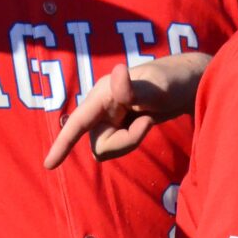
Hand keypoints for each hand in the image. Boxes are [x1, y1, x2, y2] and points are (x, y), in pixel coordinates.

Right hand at [43, 52, 212, 169]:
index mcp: (102, 94)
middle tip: (149, 122)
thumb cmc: (171, 80)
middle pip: (100, 143)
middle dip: (126, 141)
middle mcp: (101, 106)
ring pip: (109, 146)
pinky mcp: (118, 125)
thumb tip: (117, 72)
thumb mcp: (156, 87)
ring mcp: (109, 117)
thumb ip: (134, 88)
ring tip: (149, 119)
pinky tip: (145, 121)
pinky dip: (133, 139)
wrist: (188, 83)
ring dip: (131, 140)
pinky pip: (119, 144)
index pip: (78, 123)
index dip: (62, 144)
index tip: (49, 166)